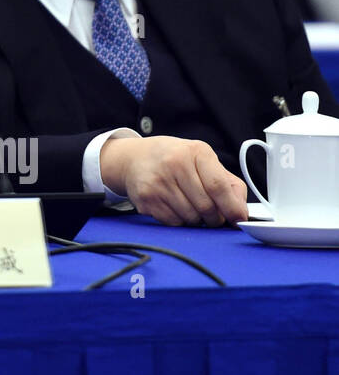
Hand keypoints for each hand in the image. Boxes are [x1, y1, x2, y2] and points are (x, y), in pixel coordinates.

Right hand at [99, 135, 247, 225]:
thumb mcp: (204, 160)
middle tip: (213, 216)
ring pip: (191, 218)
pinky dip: (180, 221)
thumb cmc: (176, 160)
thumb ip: (228, 183)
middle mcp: (174, 164)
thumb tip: (240, 212)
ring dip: (197, 220)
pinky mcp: (146, 198)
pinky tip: (175, 208)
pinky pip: (174, 222)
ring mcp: (158, 181)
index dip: (232, 208)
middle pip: (206, 206)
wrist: (135, 158)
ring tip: (192, 208)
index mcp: (195, 152)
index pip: (218, 186)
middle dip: (215, 218)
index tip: (238, 220)